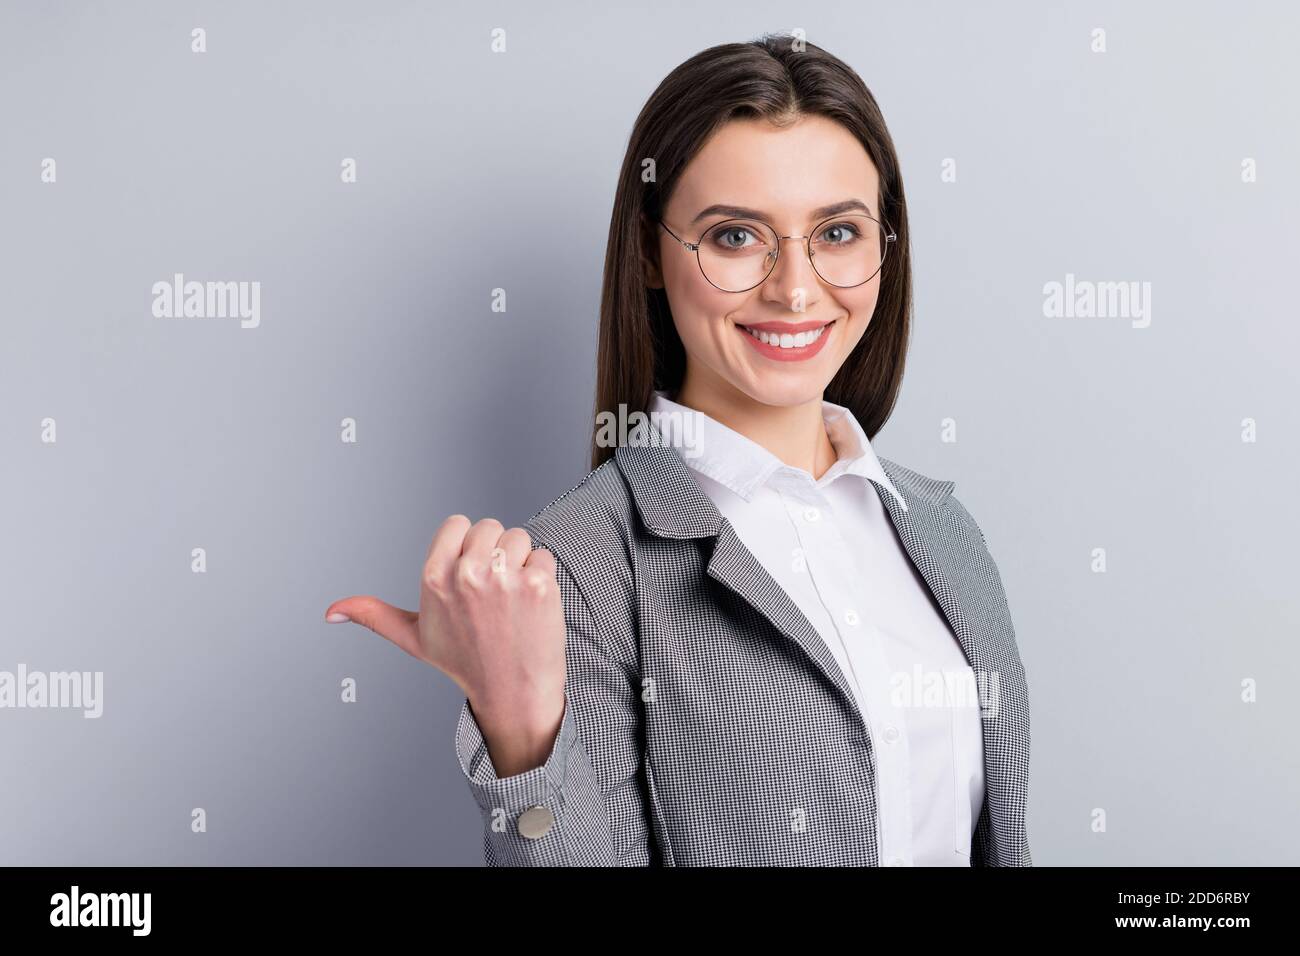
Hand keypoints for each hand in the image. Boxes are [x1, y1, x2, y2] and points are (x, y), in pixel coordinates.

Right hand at [325, 515, 566, 774]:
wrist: (513, 693)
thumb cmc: (465, 663)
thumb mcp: (414, 637)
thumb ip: (375, 615)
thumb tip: (332, 612)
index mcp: (433, 578)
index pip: (457, 524)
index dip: (466, 546)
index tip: (469, 575)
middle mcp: (467, 573)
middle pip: (490, 526)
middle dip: (494, 552)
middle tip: (492, 593)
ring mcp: (505, 577)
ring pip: (519, 537)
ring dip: (520, 562)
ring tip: (512, 600)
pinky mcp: (539, 583)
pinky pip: (543, 555)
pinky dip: (543, 576)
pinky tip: (532, 605)